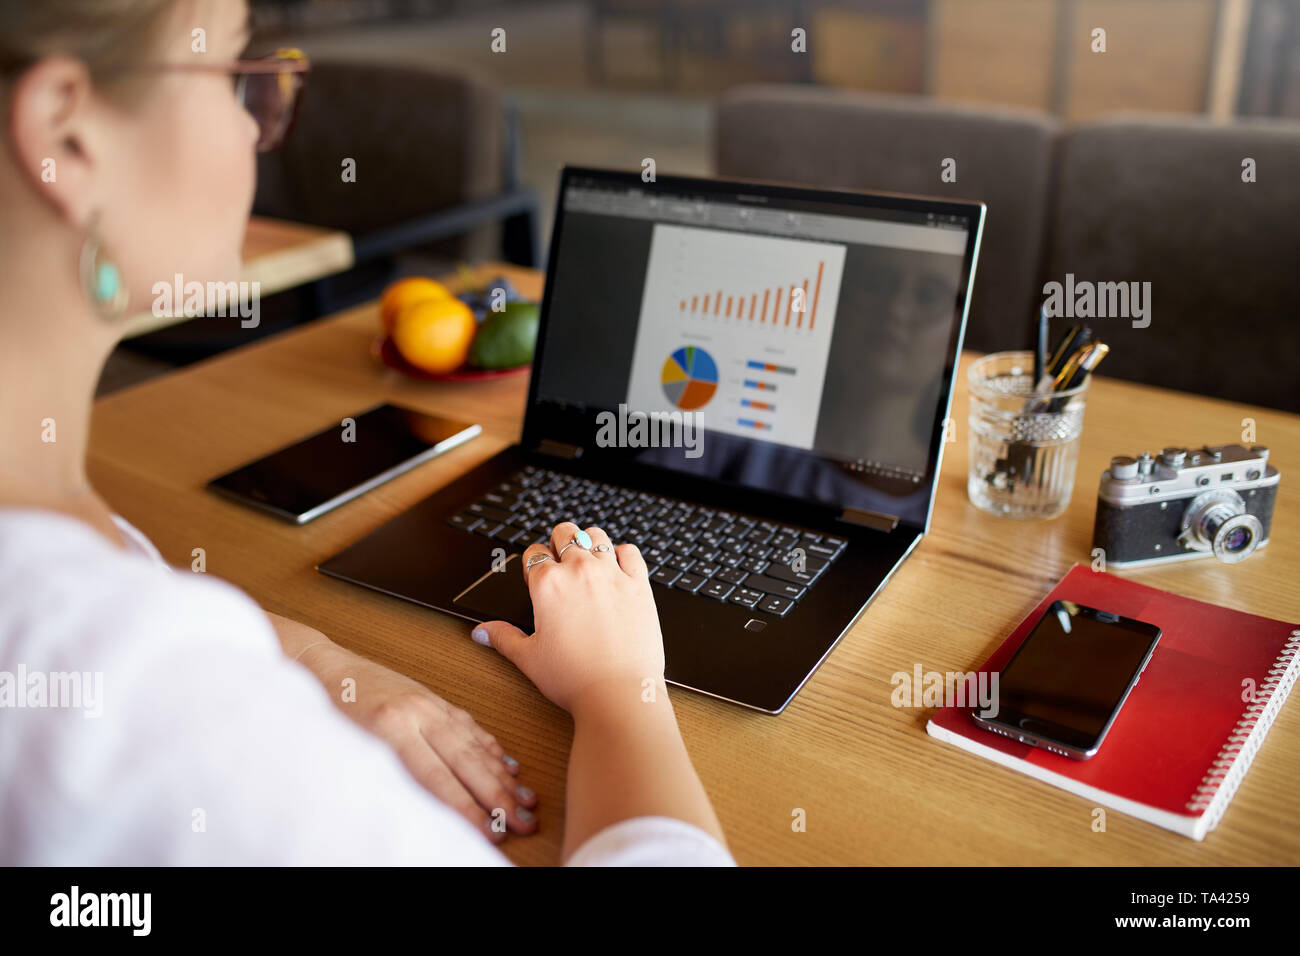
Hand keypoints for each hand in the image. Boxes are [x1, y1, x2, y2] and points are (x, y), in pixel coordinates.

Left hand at [297, 641, 537, 842]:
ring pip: (475, 745)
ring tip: (527, 801)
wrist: (324, 666)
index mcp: (391, 728)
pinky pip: (470, 726)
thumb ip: (384, 775)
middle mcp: (418, 714)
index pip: (437, 780)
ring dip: (504, 777)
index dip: (467, 809)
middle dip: (499, 797)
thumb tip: (416, 812)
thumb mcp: (346, 748)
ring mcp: (430, 704)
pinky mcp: (434, 699)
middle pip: (467, 763)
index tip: (488, 833)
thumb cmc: (327, 710)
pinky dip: (492, 748)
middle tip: (523, 823)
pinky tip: (508, 766)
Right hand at [473, 522, 664, 712]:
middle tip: (561, 568)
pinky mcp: (639, 584)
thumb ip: (503, 638)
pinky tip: (617, 570)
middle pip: (565, 533)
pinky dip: (622, 555)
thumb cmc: (573, 678)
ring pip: (597, 535)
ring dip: (589, 543)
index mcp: (547, 585)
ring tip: (588, 564)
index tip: (537, 581)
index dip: (533, 566)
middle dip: (558, 544)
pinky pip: (631, 552)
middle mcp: (579, 571)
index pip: (533, 553)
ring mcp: (612, 575)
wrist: (618, 694)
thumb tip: (482, 631)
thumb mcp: (529, 658)